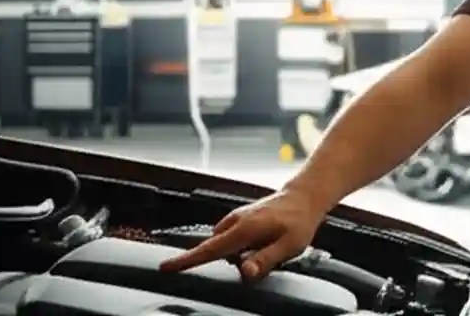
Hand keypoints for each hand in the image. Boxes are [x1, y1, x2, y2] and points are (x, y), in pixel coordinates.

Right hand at [158, 187, 325, 280]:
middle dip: (230, 261)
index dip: (186, 261)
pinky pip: (231, 239)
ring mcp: (236, 218)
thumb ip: (265, 260)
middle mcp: (234, 221)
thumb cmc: (299, 222)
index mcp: (243, 229)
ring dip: (239, 253)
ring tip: (270, 245)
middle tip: (266, 254)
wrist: (305, 196)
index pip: (209, 250)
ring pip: (225, 245)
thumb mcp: (289, 246)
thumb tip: (244, 273)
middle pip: (217, 251)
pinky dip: (241, 245)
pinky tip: (265, 241)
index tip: (165, 267)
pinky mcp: (239, 218)